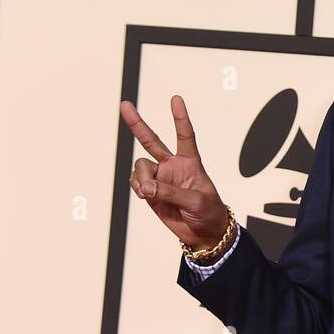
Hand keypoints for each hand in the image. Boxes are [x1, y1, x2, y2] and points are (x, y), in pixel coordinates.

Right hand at [120, 95, 229, 250]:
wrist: (203, 234)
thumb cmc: (209, 213)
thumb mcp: (196, 201)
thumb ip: (170, 192)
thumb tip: (146, 188)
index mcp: (191, 162)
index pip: (185, 136)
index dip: (180, 118)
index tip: (175, 99)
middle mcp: (173, 166)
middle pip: (152, 140)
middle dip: (137, 124)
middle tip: (125, 104)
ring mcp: (160, 177)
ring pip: (140, 166)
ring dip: (142, 178)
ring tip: (150, 192)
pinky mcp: (150, 191)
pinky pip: (135, 182)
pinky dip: (137, 187)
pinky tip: (146, 195)